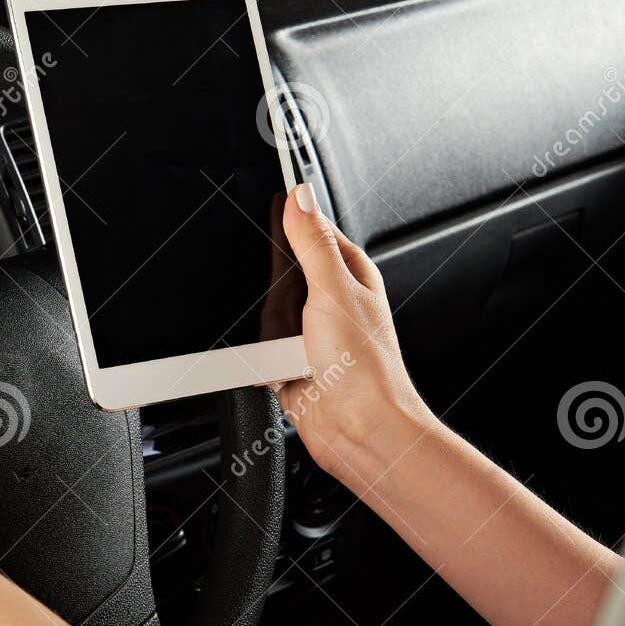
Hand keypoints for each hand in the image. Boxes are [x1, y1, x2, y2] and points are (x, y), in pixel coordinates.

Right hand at [275, 184, 440, 487]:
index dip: (288, 217)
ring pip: (265, 308)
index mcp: (351, 272)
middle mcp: (330, 300)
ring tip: (284, 341)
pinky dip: (258, 353)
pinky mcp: (288, 362)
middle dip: (271, 281)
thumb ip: (312, 241)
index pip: (312, 227)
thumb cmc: (366, 369)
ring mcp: (309, 332)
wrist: (359, 430)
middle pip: (281, 269)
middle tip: (283, 299)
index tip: (264, 208)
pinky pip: (257, 347)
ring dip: (266, 322)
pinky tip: (271, 361)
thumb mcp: (333, 290)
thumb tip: (299, 195)